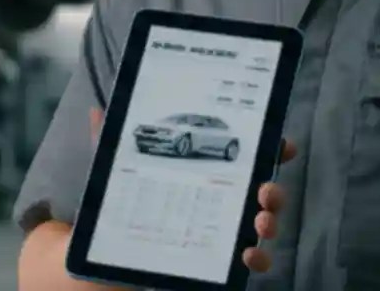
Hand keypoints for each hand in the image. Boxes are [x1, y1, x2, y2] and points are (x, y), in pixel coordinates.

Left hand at [88, 108, 296, 274]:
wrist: (107, 271)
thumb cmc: (119, 219)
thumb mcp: (115, 178)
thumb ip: (111, 145)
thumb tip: (96, 108)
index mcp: (205, 177)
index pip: (245, 158)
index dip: (269, 148)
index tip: (283, 143)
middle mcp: (221, 205)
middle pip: (261, 191)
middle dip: (274, 188)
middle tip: (266, 189)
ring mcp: (224, 236)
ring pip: (263, 225)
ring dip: (271, 221)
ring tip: (260, 222)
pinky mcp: (220, 265)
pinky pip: (251, 264)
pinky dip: (257, 260)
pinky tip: (247, 255)